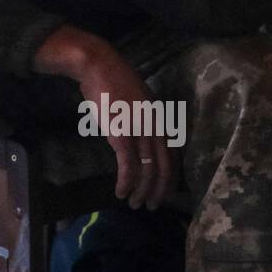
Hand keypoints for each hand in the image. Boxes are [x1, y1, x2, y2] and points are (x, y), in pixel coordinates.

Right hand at [34, 25, 178, 210]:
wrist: (98, 65)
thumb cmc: (114, 80)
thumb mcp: (138, 100)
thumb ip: (144, 119)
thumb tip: (142, 140)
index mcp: (161, 118)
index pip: (172, 155)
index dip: (170, 177)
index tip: (165, 192)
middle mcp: (155, 126)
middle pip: (163, 166)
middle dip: (159, 190)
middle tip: (152, 205)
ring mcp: (140, 129)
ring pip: (147, 169)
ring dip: (142, 191)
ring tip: (135, 203)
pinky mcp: (122, 133)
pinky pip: (128, 165)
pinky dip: (126, 182)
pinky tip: (121, 192)